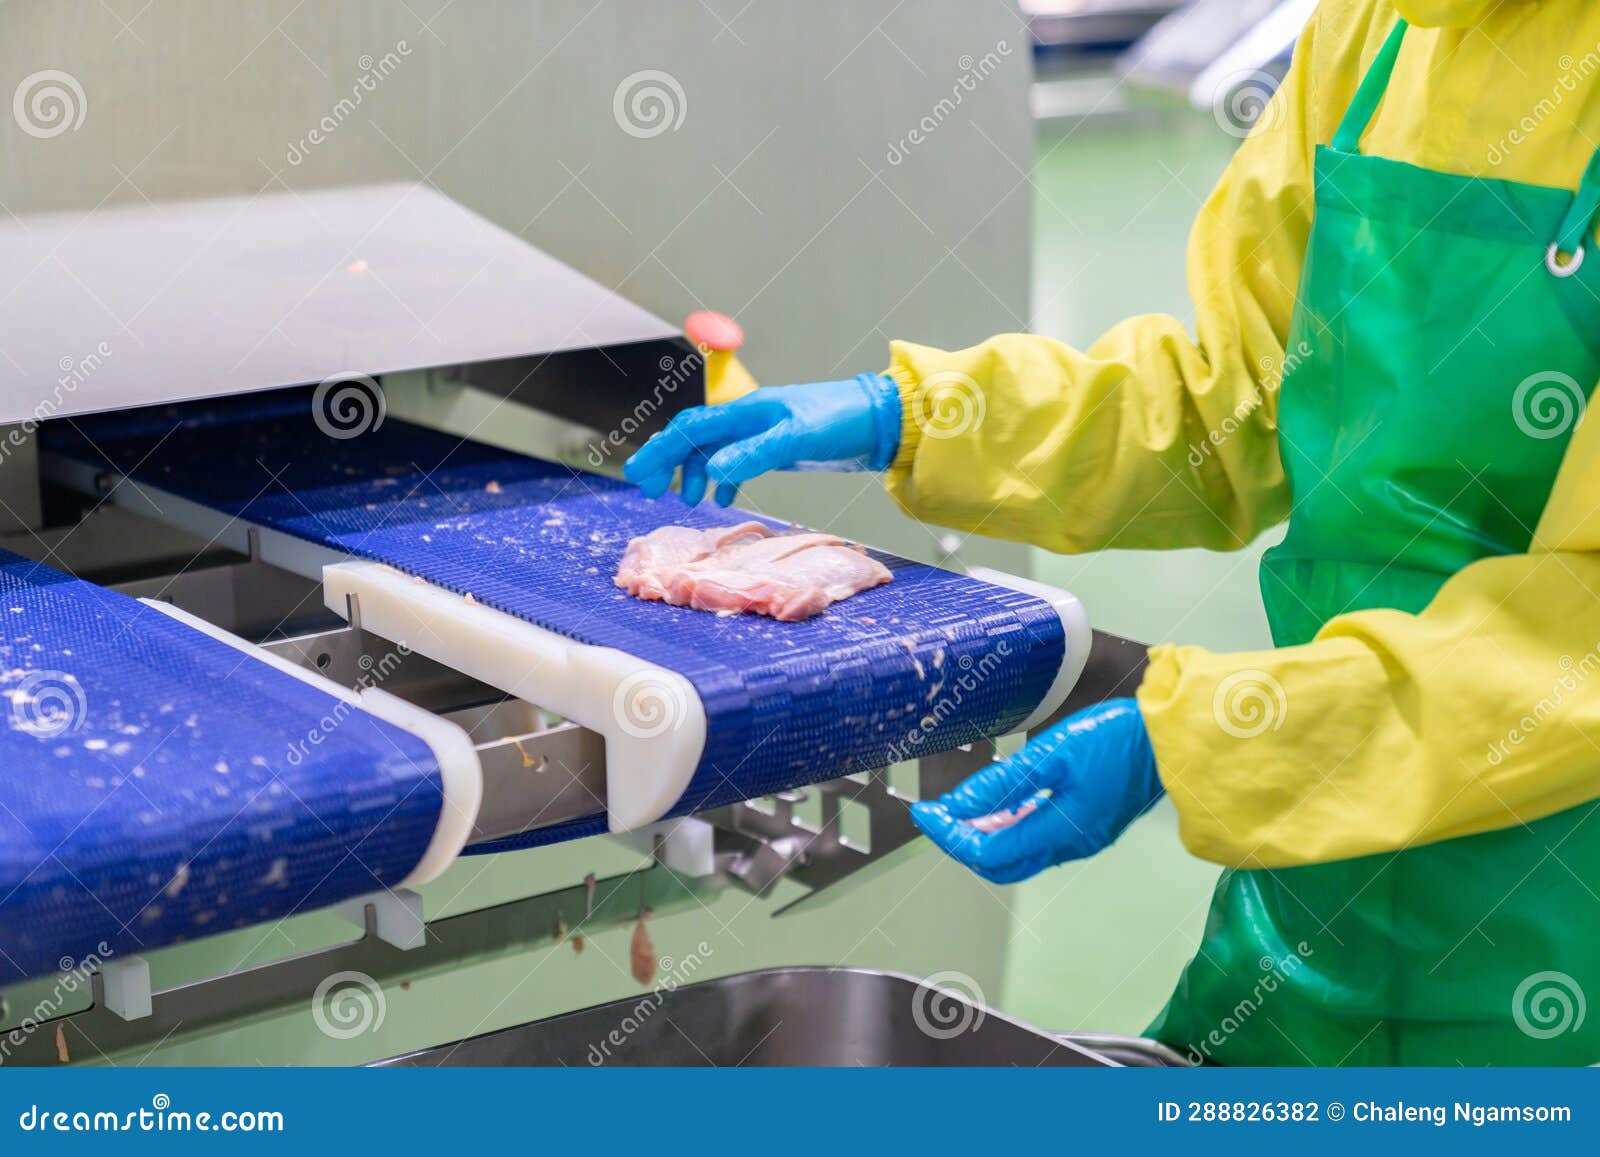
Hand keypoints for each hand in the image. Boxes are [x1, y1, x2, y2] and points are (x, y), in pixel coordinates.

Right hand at [623, 374, 901, 506]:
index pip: (691, 429)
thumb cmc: (840, 422)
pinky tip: (724, 498)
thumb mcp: (797, 439)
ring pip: (714, 450)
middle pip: (694, 437)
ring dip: (694, 473)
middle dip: (668, 462)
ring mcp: (761, 431)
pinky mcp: (776, 444)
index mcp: (745, 412)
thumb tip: (713, 473)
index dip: (661, 451)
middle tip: (650, 490)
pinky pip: (737, 459)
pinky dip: (724, 478)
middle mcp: (747, 418)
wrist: (878, 419)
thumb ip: (755, 454)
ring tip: (686, 500)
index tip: (638, 474)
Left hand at [910, 699, 1161, 883]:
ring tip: (957, 810)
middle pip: (1000, 863)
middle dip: (961, 842)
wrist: (1173, 741)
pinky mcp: (1090, 826)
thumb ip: (1003, 783)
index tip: (923, 812)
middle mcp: (1070, 846)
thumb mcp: (1052, 754)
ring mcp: (1082, 839)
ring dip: (984, 836)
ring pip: (1019, 854)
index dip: (949, 834)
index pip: (986, 851)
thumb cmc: (1117, 739)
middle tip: (935, 816)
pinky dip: (1010, 828)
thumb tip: (958, 806)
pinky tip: (998, 807)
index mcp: (1059, 832)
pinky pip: (1039, 839)